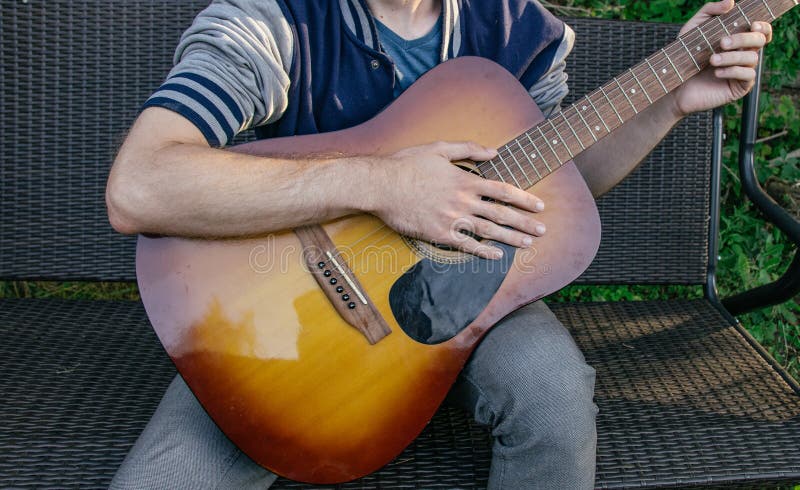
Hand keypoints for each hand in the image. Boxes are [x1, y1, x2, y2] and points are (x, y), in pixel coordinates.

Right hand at [366, 141, 546, 258]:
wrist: (382, 185)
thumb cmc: (407, 164)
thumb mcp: (438, 148)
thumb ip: (468, 149)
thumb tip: (493, 152)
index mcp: (465, 180)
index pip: (502, 190)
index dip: (524, 198)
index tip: (539, 206)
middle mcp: (463, 200)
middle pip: (502, 213)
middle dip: (525, 223)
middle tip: (543, 230)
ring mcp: (452, 219)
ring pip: (489, 230)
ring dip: (512, 238)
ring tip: (529, 243)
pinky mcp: (439, 234)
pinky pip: (466, 245)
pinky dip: (484, 251)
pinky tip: (497, 255)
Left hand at [673, 0, 772, 115]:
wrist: (675, 85)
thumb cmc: (686, 56)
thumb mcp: (694, 29)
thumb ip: (710, 11)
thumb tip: (731, 2)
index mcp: (739, 40)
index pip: (761, 31)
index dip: (763, 26)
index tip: (753, 24)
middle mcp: (744, 54)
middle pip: (759, 41)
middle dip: (743, 39)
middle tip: (722, 42)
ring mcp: (743, 71)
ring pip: (752, 58)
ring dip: (732, 57)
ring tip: (712, 59)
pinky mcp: (739, 87)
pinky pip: (747, 76)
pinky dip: (732, 71)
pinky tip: (717, 72)